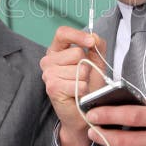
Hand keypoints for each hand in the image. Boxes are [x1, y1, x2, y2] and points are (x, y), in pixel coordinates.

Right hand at [40, 26, 107, 145]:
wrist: (83, 112)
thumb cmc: (87, 87)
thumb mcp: (95, 62)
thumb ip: (97, 46)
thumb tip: (94, 37)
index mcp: (57, 50)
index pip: (62, 33)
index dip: (77, 35)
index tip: (91, 42)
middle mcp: (48, 61)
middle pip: (76, 52)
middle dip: (86, 66)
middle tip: (83, 78)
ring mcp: (48, 74)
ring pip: (79, 69)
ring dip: (85, 80)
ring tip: (80, 87)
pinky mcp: (52, 87)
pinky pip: (78, 83)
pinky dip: (83, 90)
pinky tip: (77, 94)